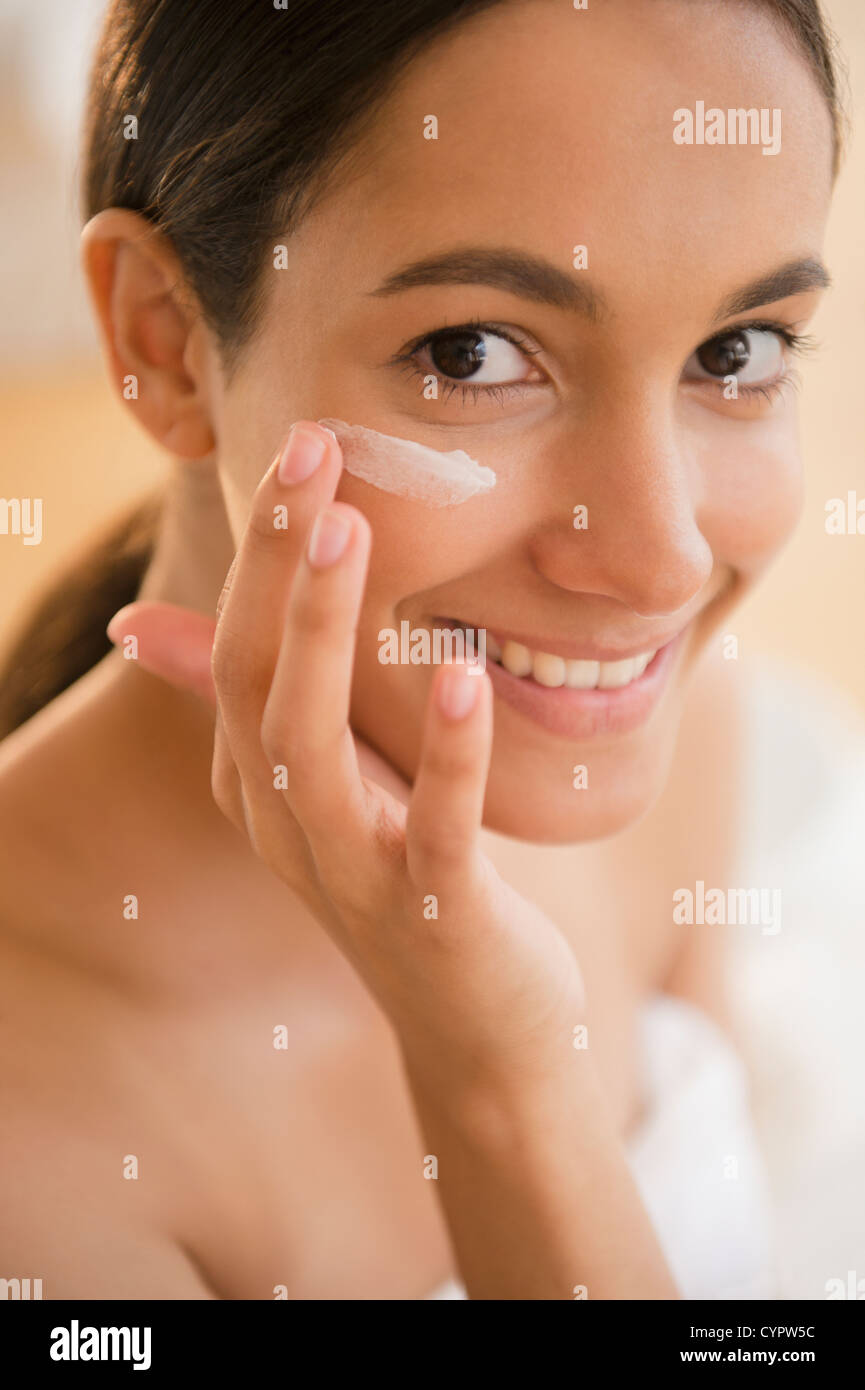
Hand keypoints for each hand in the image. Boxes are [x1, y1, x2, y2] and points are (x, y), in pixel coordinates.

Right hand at [107, 422, 584, 1094]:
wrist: (479, 1023)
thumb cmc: (405, 877)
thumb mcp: (324, 781)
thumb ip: (249, 701)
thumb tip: (135, 623)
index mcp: (261, 781)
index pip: (239, 649)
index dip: (264, 550)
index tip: (304, 447)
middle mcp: (286, 823)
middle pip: (258, 679)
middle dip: (280, 563)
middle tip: (311, 451)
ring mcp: (352, 874)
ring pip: (310, 747)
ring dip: (326, 637)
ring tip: (352, 534)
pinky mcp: (434, 913)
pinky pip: (431, 829)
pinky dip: (446, 755)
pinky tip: (464, 679)